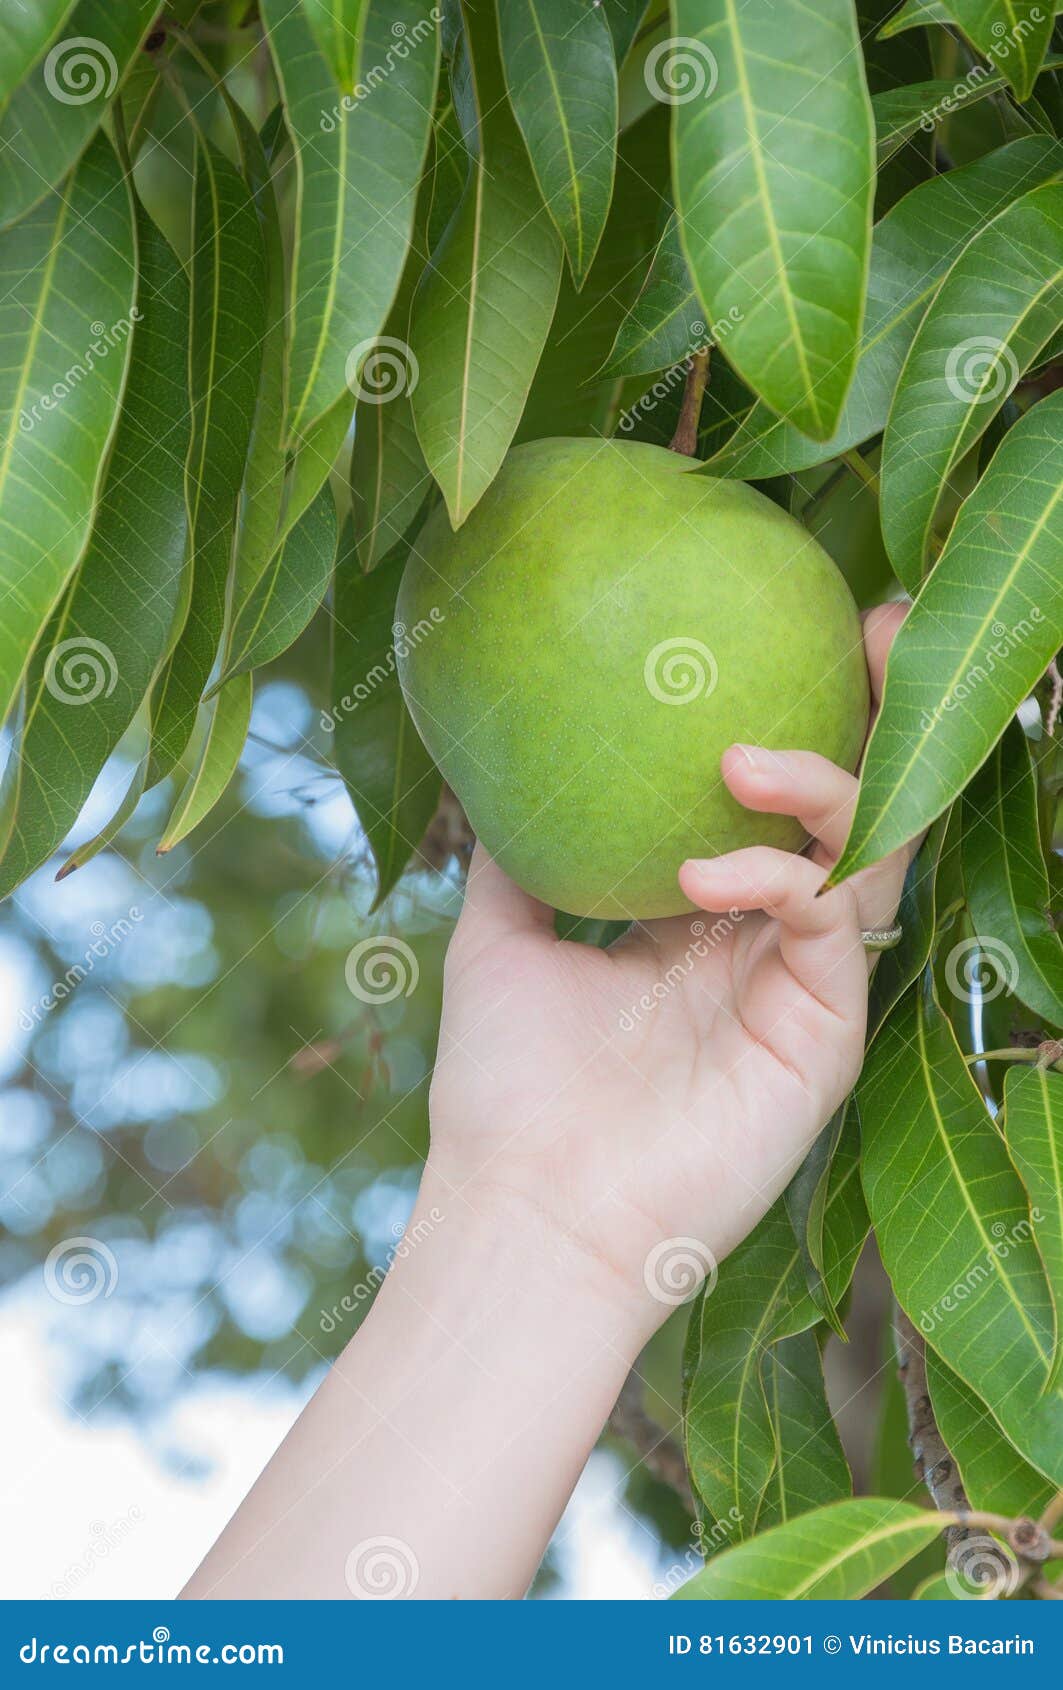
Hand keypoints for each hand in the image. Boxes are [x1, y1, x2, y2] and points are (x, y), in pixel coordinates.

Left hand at [427, 603, 910, 1343]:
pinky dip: (781, 877)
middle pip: (853, 804)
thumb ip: (515, 854)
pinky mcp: (826, 1032)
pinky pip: (835, 919)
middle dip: (880, 714)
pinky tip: (701, 878)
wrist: (527, 1208)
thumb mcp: (498, 939)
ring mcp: (804, 985)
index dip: (801, 714)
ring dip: (830, 785)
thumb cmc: (506, 1088)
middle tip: (877, 627)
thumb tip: (493, 761)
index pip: (773, 798)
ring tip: (748, 756)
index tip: (798, 625)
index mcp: (705, 917)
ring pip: (870, 851)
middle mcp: (768, 941)